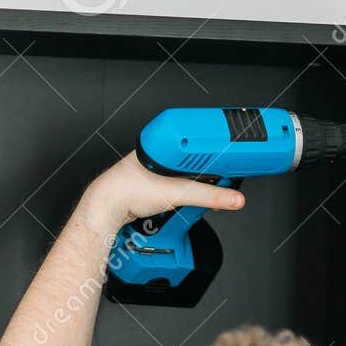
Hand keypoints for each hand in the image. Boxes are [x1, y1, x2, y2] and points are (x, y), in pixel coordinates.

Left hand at [79, 152, 244, 232]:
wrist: (106, 205)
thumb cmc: (128, 191)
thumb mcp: (178, 193)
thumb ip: (209, 196)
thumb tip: (231, 198)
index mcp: (166, 142)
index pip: (203, 141)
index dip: (222, 149)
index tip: (239, 154)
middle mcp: (160, 150)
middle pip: (198, 157)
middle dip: (212, 170)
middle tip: (226, 178)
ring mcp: (154, 165)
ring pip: (187, 170)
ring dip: (199, 182)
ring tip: (208, 188)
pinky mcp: (151, 179)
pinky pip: (177, 180)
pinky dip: (188, 188)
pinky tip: (189, 195)